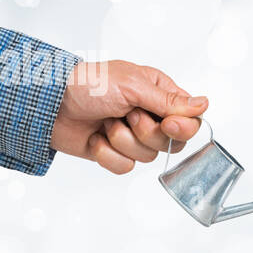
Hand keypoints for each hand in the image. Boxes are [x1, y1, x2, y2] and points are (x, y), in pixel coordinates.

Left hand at [50, 60, 208, 174]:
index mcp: (159, 94)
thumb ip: (169, 101)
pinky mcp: (114, 153)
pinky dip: (108, 155)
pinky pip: (125, 167)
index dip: (183, 127)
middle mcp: (149, 115)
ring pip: (148, 157)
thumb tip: (204, 105)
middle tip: (127, 115)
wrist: (49, 103)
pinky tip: (96, 138)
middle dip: (146, 133)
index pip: (190, 119)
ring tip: (106, 123)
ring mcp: (132, 136)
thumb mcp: (133, 86)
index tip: (169, 123)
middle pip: (172, 142)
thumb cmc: (88, 84)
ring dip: (123, 141)